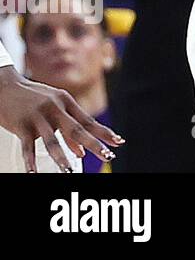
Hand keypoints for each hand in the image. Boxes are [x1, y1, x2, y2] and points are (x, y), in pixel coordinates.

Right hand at [0, 65, 121, 172]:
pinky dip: (30, 161)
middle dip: (94, 144)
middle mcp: (55, 108)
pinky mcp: (21, 125)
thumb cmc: (33, 98)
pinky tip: (33, 172)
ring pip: (52, 140)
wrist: (6, 86)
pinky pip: (27, 146)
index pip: (88, 121)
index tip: (118, 142)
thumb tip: (81, 152)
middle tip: (107, 156)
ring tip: (69, 171)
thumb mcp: (54, 107)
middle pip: (77, 130)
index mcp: (66, 102)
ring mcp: (38, 116)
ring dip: (62, 157)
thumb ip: (68, 128)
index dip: (104, 132)